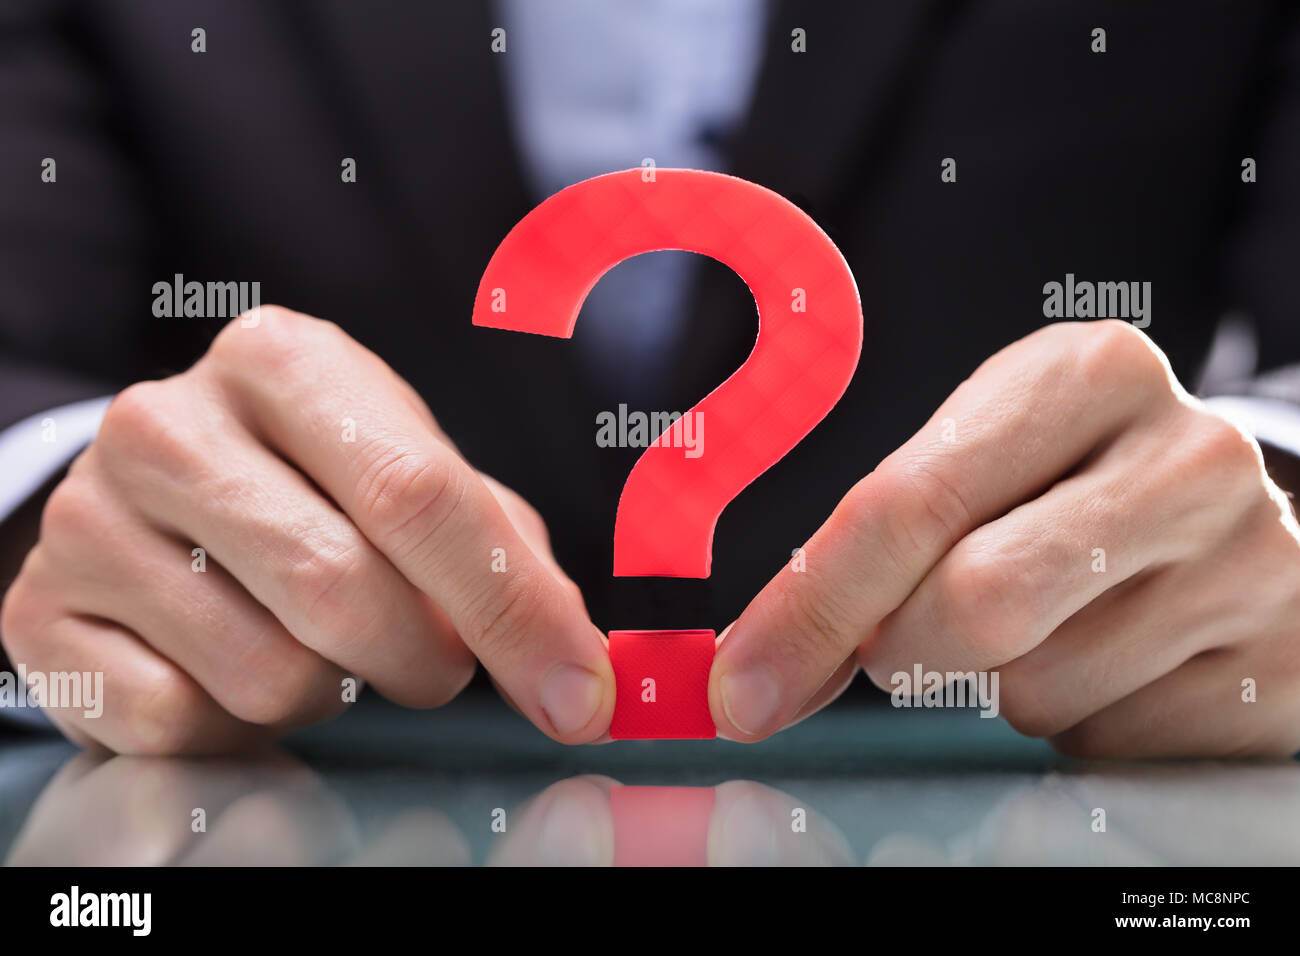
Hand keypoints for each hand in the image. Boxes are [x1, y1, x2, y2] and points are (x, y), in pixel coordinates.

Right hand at [0, 307, 612, 752]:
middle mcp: (168, 422)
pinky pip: (181, 723)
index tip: (579, 694)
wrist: (156, 499)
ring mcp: (89, 517)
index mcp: (282, 361)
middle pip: (343, 590)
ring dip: (330, 691)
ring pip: (270, 675)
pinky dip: (234, 725)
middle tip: (432, 664)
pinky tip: (228, 663)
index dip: (514, 609)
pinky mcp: (41, 613)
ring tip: (315, 645)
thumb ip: (501, 548)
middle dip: (423, 661)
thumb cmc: (314, 483)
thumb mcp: (411, 471)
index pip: (420, 494)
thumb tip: (575, 666)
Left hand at [711, 320, 1299, 756]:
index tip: (743, 687)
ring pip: (1037, 686)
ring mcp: (1251, 558)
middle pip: (975, 601)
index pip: (909, 502)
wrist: (1231, 528)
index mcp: (1085, 374)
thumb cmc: (1071, 491)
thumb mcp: (984, 468)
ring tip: (1053, 631)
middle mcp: (1186, 453)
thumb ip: (877, 544)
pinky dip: (1077, 722)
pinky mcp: (1278, 660)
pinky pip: (1112, 738)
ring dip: (1002, 688)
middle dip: (900, 651)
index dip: (809, 606)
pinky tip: (1116, 667)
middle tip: (897, 651)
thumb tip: (757, 665)